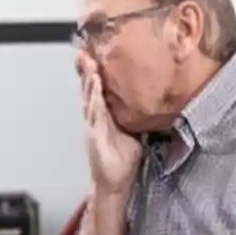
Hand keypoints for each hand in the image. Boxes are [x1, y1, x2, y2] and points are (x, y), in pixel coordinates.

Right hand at [76, 51, 140, 194]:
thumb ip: (136, 118)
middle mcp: (95, 119)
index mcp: (102, 117)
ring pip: (89, 98)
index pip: (96, 90)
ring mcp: (93, 126)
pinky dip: (94, 99)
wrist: (113, 183)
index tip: (90, 54)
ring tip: (88, 63)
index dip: (92, 72)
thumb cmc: (121, 160)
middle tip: (83, 52)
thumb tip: (152, 105)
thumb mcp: (132, 133)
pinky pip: (94, 113)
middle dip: (85, 70)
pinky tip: (95, 87)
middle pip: (88, 90)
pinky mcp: (94, 135)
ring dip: (88, 80)